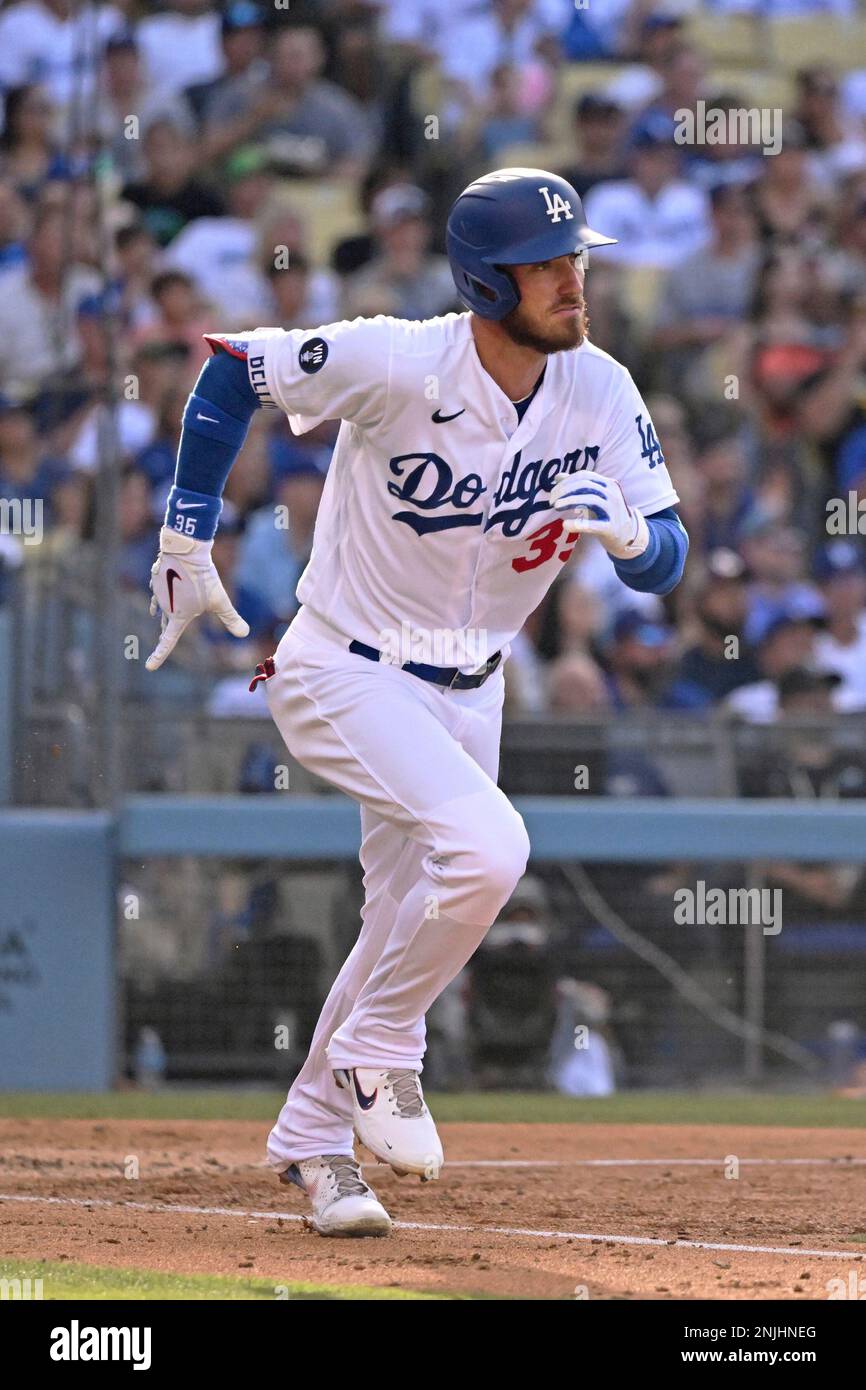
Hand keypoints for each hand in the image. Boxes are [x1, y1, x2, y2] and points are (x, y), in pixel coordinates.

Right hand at [146, 525, 248, 671]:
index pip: (167, 642)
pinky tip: (160, 596)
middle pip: (165, 624)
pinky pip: (157, 592)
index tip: (149, 667)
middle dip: (165, 632)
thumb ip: (231, 618)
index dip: (159, 656)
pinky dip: (160, 597)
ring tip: (159, 619)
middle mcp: (165, 607)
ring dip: (163, 613)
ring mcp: (158, 592)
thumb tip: (245, 634)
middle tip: (161, 641)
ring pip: (161, 607)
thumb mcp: (220, 600)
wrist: (185, 550)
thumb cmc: (202, 577)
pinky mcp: (157, 578)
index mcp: (178, 617)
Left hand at [551, 470, 648, 558]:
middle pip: (586, 485)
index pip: (584, 476)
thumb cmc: (605, 514)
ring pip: (590, 499)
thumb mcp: (593, 497)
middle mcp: (612, 494)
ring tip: (556, 506)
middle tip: (551, 501)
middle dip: (565, 490)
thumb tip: (558, 476)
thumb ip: (577, 487)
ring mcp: (613, 510)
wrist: (627, 535)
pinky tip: (566, 525)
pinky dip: (579, 524)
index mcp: (607, 484)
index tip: (553, 492)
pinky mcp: (611, 528)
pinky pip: (594, 525)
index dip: (566, 482)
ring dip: (570, 501)